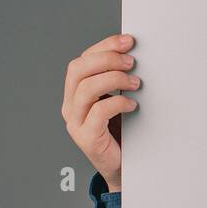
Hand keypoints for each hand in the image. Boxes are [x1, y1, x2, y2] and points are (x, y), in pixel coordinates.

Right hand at [62, 33, 140, 191]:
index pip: (82, 60)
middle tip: (132, 62)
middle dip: (107, 59)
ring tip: (136, 83)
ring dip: (114, 79)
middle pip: (78, 69)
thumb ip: (119, 80)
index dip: (104, 46)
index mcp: (75, 92)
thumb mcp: (119, 99)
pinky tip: (132, 105)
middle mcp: (70, 105)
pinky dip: (118, 103)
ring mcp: (75, 122)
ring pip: (85, 88)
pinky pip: (97, 112)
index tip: (128, 40)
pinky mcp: (86, 138)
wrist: (124, 167)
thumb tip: (136, 54)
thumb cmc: (124, 131)